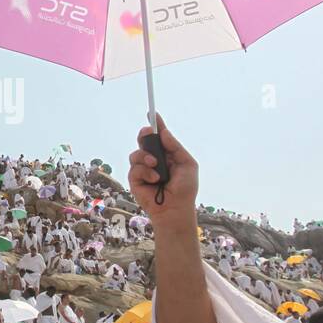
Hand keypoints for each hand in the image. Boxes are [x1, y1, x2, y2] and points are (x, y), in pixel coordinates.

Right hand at [127, 114, 197, 231]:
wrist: (175, 209)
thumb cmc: (185, 189)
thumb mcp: (187, 164)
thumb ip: (175, 147)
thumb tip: (163, 133)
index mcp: (168, 155)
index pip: (160, 137)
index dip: (157, 125)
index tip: (153, 114)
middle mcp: (154, 161)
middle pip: (144, 141)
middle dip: (145, 134)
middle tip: (147, 133)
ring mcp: (143, 170)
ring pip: (136, 153)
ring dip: (145, 157)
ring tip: (155, 166)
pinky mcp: (135, 180)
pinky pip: (134, 168)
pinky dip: (144, 172)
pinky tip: (154, 179)